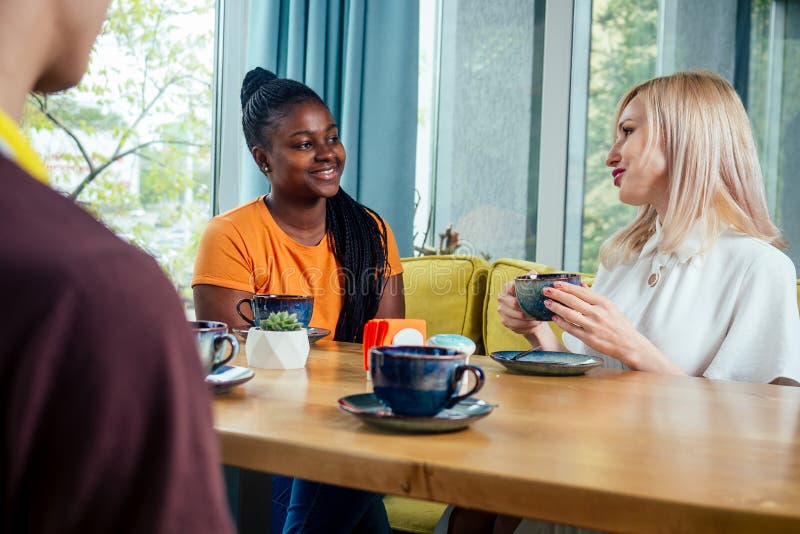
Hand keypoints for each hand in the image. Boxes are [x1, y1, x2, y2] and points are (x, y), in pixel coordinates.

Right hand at [497, 272, 545, 336]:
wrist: (528, 315)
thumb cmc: (530, 300)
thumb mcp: (532, 289)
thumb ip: (531, 279)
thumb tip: (533, 272)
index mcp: (507, 287)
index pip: (512, 287)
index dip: (523, 293)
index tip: (534, 298)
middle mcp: (501, 298)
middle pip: (514, 304)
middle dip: (528, 309)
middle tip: (539, 312)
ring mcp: (501, 310)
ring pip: (516, 316)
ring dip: (529, 319)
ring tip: (539, 319)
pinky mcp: (504, 321)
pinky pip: (516, 325)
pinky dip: (527, 326)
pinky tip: (534, 324)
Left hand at [543, 282, 683, 373]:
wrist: (630, 345)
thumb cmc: (620, 325)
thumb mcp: (610, 307)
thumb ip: (594, 297)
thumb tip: (581, 285)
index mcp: (603, 303)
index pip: (581, 291)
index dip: (566, 287)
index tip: (555, 283)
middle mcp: (597, 313)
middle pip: (572, 301)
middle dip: (557, 294)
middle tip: (545, 290)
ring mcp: (592, 326)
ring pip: (569, 314)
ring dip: (556, 307)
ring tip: (546, 302)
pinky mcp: (588, 338)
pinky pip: (571, 328)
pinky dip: (561, 322)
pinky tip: (554, 318)